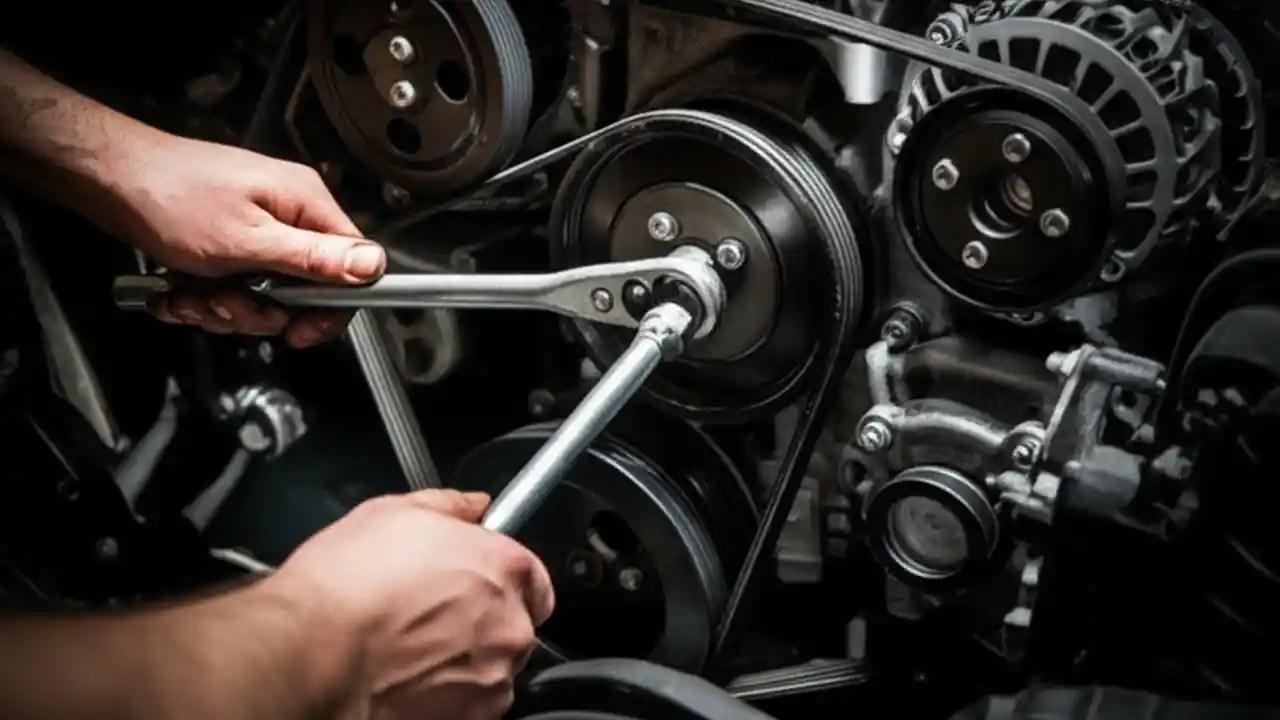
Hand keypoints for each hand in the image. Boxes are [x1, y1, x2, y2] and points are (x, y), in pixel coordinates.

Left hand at [107, 133, 385, 346]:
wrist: (110, 179)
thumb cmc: (172, 197)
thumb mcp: (247, 240)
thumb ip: (313, 259)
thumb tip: (374, 267)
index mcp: (305, 207)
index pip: (352, 267)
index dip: (328, 308)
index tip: (297, 331)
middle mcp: (289, 218)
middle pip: (302, 293)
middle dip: (257, 311)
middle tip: (223, 301)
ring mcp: (258, 232)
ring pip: (263, 298)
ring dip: (222, 307)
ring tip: (190, 293)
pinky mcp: (230, 245)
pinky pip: (234, 290)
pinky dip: (203, 299)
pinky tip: (177, 290)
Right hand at [265, 490, 554, 719]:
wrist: (312, 654)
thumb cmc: (347, 586)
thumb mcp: (394, 513)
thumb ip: (448, 506)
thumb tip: (471, 505)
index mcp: (504, 569)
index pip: (535, 579)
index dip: (502, 581)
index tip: (474, 584)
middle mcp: (511, 626)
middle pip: (514, 625)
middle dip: (481, 621)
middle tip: (429, 616)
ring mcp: (492, 680)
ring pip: (492, 669)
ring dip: (464, 661)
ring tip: (411, 651)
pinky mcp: (470, 719)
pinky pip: (470, 705)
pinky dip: (447, 697)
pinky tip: (406, 680)